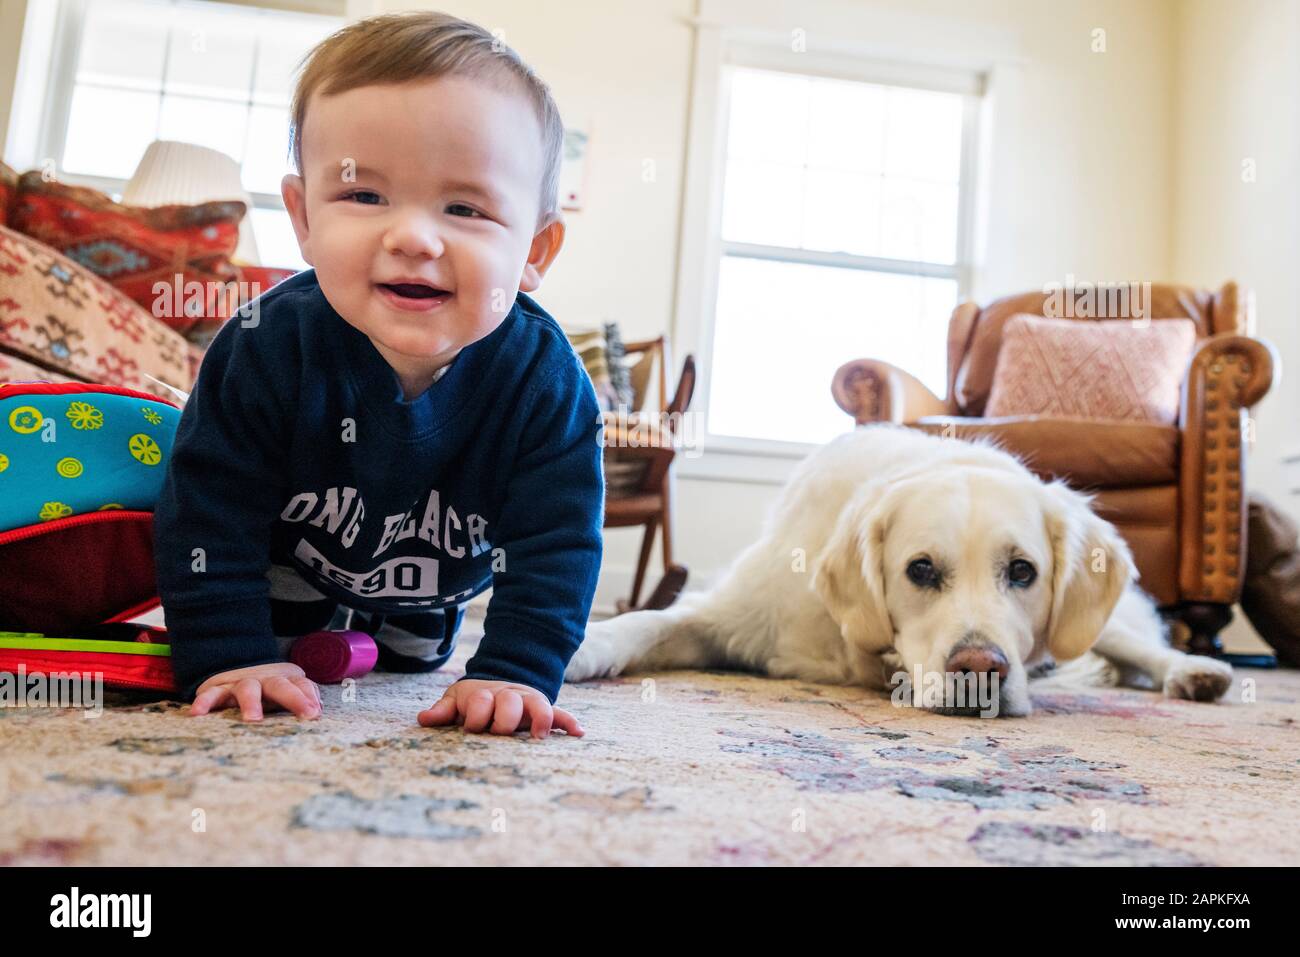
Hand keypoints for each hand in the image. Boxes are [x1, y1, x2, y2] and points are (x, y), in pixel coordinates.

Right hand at [191, 662, 321, 721]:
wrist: (235, 672)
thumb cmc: (269, 692)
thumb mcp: (288, 693)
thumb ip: (304, 701)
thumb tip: (317, 713)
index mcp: (286, 682)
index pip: (302, 685)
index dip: (310, 697)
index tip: (315, 714)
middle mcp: (266, 681)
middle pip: (280, 685)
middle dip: (293, 698)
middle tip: (306, 713)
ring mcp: (242, 684)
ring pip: (248, 688)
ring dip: (251, 702)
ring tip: (253, 719)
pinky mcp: (220, 689)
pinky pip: (212, 694)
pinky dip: (205, 702)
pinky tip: (197, 713)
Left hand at [418, 679, 583, 738]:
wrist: (495, 688)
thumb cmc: (472, 702)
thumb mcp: (455, 701)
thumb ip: (442, 710)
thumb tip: (423, 719)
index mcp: (487, 693)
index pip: (481, 701)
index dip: (475, 715)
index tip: (469, 728)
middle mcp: (510, 696)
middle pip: (510, 703)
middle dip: (503, 719)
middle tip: (498, 733)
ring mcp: (528, 703)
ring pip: (537, 705)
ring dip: (538, 719)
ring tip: (539, 735)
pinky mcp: (542, 712)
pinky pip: (559, 714)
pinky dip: (568, 722)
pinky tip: (579, 733)